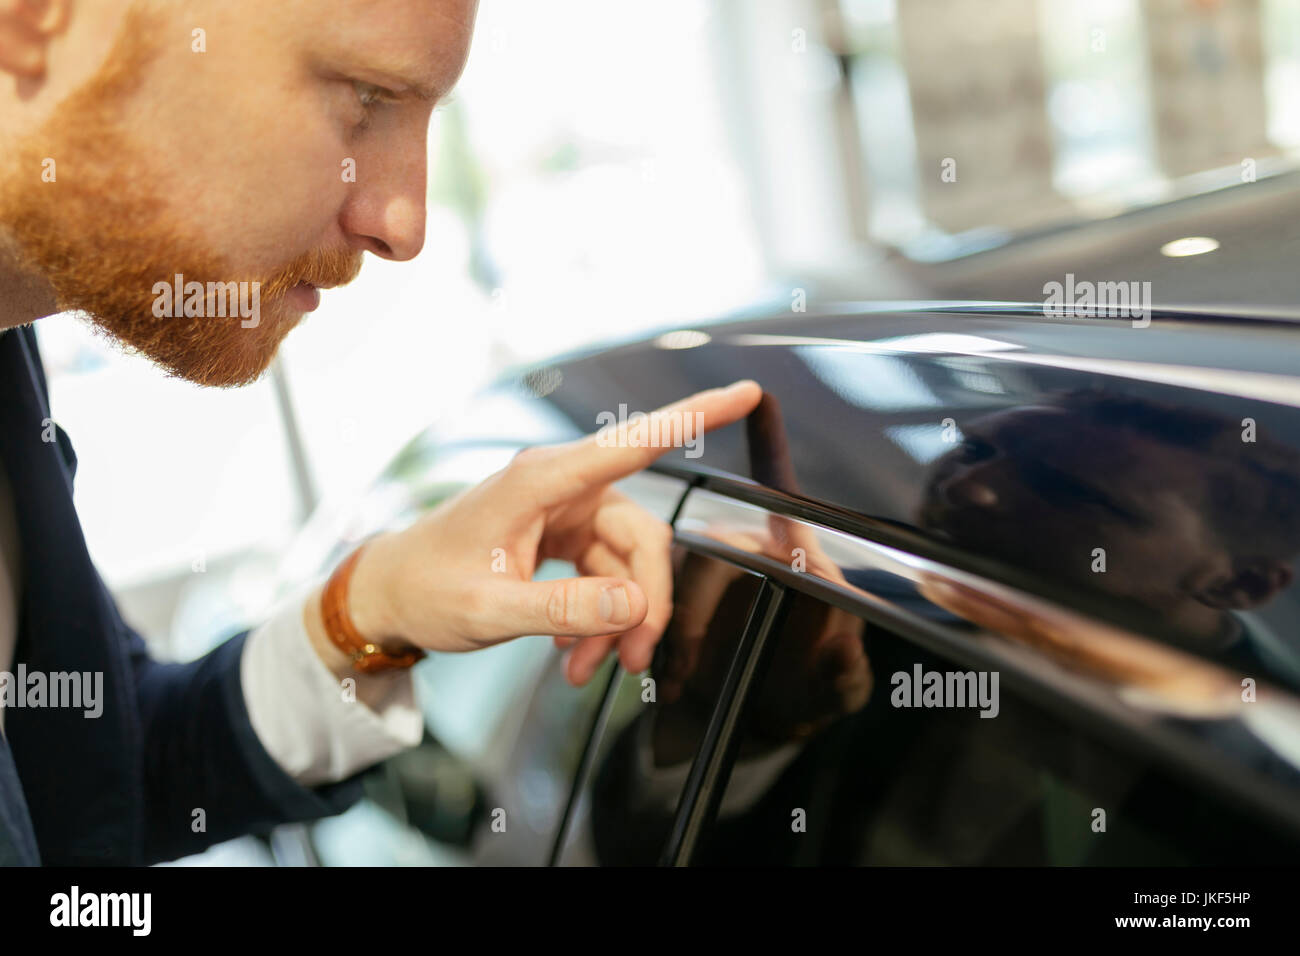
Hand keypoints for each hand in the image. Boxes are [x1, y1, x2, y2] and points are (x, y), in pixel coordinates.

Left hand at [311, 380, 762, 685]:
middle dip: (644, 604)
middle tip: (630, 660)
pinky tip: (573, 647)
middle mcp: (559, 486)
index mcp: (542, 480)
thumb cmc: (427, 588)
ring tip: (587, 666)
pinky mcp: (561, 534)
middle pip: (641, 537)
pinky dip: (599, 616)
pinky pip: (606, 574)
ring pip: (626, 565)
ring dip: (617, 621)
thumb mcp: (490, 611)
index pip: (636, 442)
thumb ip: (564, 609)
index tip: (747, 393)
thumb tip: (634, 607)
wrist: (390, 595)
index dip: (697, 415)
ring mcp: (562, 510)